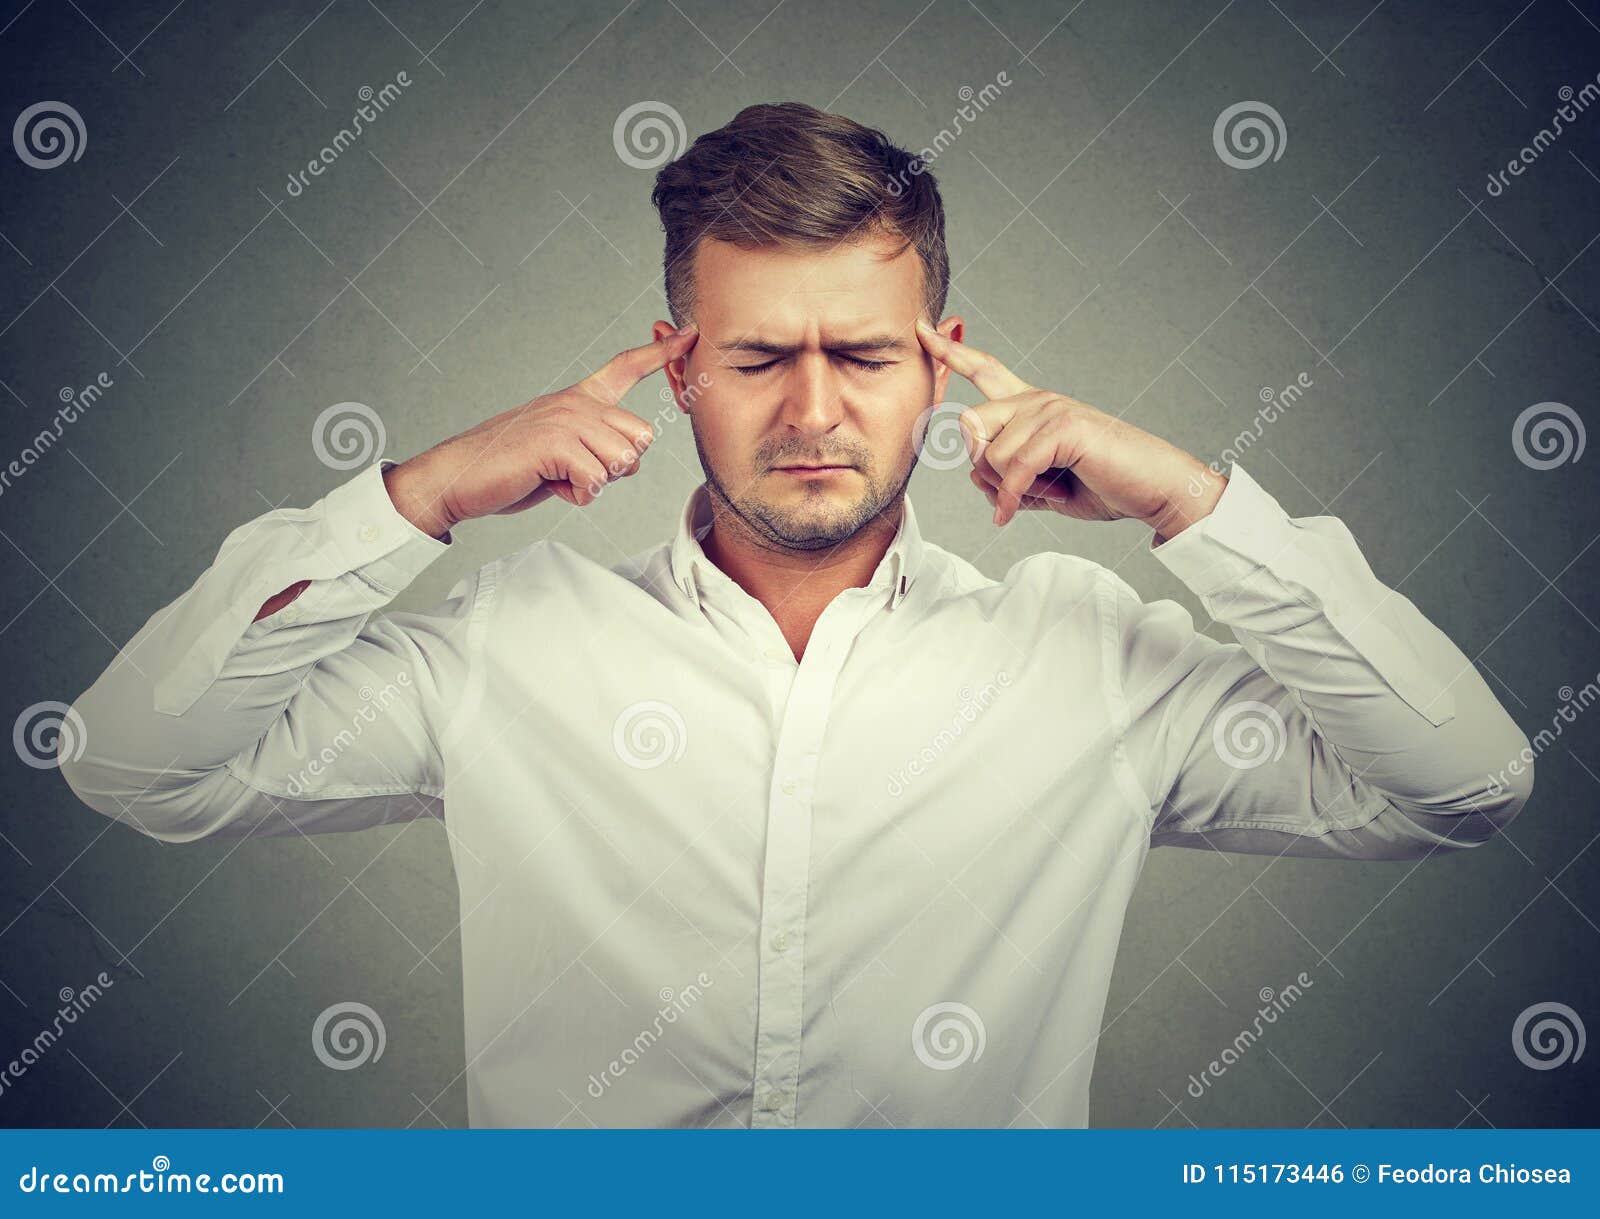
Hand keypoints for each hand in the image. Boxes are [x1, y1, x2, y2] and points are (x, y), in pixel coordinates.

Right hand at [384, 327, 698, 537]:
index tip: (691, 334)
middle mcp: (576, 403)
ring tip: (559, 475)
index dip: (662, 353)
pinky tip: (550, 484)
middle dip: (618, 466)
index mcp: (578, 399)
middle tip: (577, 469)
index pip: (626, 367)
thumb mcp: (561, 449)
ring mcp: (567, 420)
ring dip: (595, 483)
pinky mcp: (557, 444)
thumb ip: (596, 444)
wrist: (459, 477)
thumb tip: (629, 456)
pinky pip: (597, 481)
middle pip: (642, 438)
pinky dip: (578, 495)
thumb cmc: (510, 468)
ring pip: (624, 462)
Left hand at [913, 319, 1225, 541]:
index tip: (922, 328)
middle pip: (970, 425)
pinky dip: (1012, 496)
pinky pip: (1014, 467)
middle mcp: (1038, 399)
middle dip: (983, 470)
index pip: (986, 370)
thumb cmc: (1101, 486)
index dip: (952, 351)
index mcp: (1031, 406)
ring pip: (990, 453)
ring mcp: (1051, 408)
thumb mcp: (1040, 488)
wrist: (1153, 490)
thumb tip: (974, 471)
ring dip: (1008, 488)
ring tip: (1047, 492)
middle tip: (1018, 491)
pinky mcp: (1064, 426)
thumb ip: (1005, 478)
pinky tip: (1011, 513)